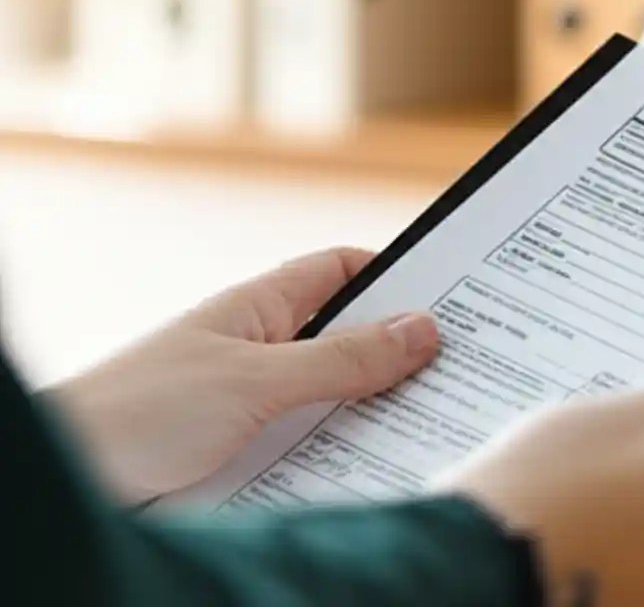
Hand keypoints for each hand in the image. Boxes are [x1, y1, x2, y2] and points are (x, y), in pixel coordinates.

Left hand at [47, 247, 439, 502]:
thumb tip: (422, 329)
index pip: (339, 271)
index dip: (395, 274)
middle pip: (349, 340)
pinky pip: (313, 449)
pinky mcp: (248, 456)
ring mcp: (254, 405)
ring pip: (336, 401)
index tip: (454, 294)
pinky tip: (376, 471)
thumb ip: (341, 358)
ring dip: (376, 414)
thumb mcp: (255, 379)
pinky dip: (346, 457)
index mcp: (259, 309)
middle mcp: (260, 351)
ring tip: (434, 425)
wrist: (69, 484)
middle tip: (463, 370)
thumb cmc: (137, 412)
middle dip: (400, 354)